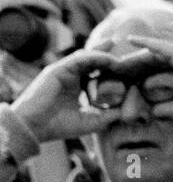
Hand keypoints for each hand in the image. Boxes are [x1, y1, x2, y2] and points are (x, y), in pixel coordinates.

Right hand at [11, 47, 125, 142]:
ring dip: (105, 55)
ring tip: (121, 58)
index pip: (97, 76)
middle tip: (128, 55)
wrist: (35, 126)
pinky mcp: (59, 68)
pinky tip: (109, 59)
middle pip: (93, 62)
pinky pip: (80, 59)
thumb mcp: (90, 122)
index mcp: (77, 88)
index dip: (112, 73)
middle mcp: (71, 77)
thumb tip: (127, 111)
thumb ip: (108, 115)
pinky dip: (95, 57)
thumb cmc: (59, 126)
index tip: (129, 73)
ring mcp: (65, 71)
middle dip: (109, 56)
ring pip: (88, 58)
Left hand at [126, 32, 172, 126]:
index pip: (163, 63)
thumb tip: (152, 112)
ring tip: (125, 44)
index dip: (147, 64)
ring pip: (157, 49)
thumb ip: (167, 107)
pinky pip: (160, 45)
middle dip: (140, 56)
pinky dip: (146, 41)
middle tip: (122, 58)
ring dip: (140, 48)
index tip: (132, 66)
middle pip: (158, 54)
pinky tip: (132, 39)